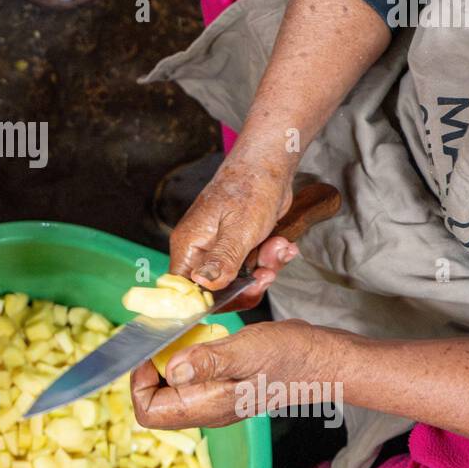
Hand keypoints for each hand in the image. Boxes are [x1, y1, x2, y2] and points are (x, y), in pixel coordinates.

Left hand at [130, 320, 332, 428]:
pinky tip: (198, 339)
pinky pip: (190, 380)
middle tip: (162, 340)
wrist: (324, 360)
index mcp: (207, 407)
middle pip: (156, 404)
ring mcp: (216, 399)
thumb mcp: (246, 351)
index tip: (149, 352)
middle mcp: (207, 410)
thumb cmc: (290, 355)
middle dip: (149, 372)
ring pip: (172, 391)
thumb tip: (171, 368)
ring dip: (167, 363)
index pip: (149, 413)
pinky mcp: (224, 387)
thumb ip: (208, 362)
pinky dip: (185, 359)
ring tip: (178, 338)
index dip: (139, 383)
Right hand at [169, 146, 298, 306]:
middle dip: (248, 283)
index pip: (186, 290)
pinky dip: (270, 259)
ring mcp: (219, 249)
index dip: (209, 300)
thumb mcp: (239, 229)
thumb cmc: (250, 188)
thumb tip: (202, 284)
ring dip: (265, 268)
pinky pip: (252, 266)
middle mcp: (200, 250)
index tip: (238, 296)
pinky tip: (282, 245)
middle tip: (268, 272)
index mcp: (189, 246)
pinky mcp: (237, 246)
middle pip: (217, 289)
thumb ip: (222, 259)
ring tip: (279, 247)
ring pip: (239, 279)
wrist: (269, 166)